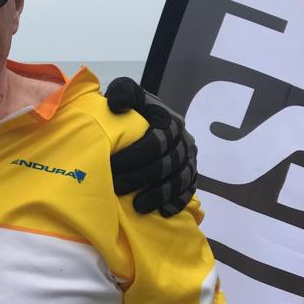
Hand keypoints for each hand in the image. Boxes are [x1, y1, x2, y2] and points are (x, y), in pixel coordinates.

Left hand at [105, 77, 197, 216]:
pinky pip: (188, 191)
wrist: (143, 121)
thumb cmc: (130, 109)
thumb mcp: (125, 93)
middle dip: (141, 177)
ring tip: (136, 206)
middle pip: (166, 163)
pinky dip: (175, 202)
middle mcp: (183, 139)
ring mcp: (190, 159)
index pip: (157, 139)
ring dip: (158, 194)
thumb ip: (123, 91)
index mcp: (169, 120)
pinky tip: (161, 212)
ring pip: (179, 179)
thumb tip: (116, 104)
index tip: (111, 164)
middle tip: (116, 187)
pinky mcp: (191, 175)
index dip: (135, 154)